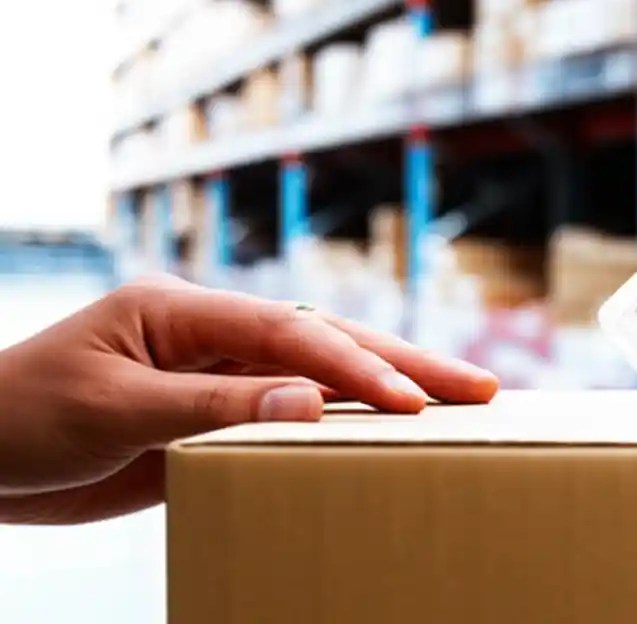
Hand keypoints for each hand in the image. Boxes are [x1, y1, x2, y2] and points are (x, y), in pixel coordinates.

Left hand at [0, 275, 497, 523]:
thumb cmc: (20, 416)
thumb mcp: (112, 408)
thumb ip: (212, 404)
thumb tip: (310, 400)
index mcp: (182, 309)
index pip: (290, 332)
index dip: (356, 365)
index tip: (413, 400)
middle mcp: (210, 334)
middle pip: (325, 341)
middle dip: (404, 365)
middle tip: (481, 386)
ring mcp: (216, 375)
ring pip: (320, 377)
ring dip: (387, 391)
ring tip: (459, 403)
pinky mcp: (214, 418)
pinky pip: (292, 419)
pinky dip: (344, 426)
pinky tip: (386, 438)